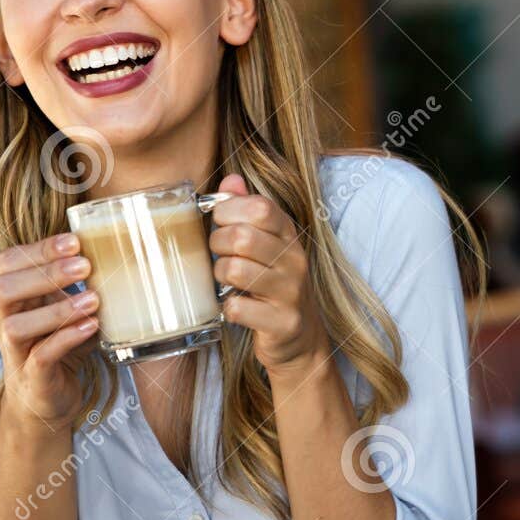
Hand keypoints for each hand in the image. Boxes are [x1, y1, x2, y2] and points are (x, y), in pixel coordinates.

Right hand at [0, 232, 99, 427]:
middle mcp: (5, 323)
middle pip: (1, 290)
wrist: (47, 400)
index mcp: (12, 300)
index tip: (74, 241)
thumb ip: (77, 284)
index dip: (36, 249)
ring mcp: (16, 353)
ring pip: (15, 326)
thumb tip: (116, 250)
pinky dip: (66, 339)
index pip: (6, 264)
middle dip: (43, 273)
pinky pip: (41, 356)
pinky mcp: (33, 378)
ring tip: (93, 299)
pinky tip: (91, 326)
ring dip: (56, 309)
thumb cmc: (58, 346)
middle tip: (84, 265)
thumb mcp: (66, 309)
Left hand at [207, 173, 328, 375]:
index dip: (229, 211)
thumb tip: (231, 180)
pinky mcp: (282, 322)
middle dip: (218, 245)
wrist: (301, 339)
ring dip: (220, 276)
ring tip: (227, 281)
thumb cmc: (274, 285)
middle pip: (242, 237)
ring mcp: (291, 292)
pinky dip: (227, 308)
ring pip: (236, 270)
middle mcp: (295, 260)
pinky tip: (236, 307)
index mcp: (290, 235)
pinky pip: (237, 307)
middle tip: (220, 255)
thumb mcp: (267, 244)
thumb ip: (248, 210)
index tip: (220, 223)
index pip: (260, 207)